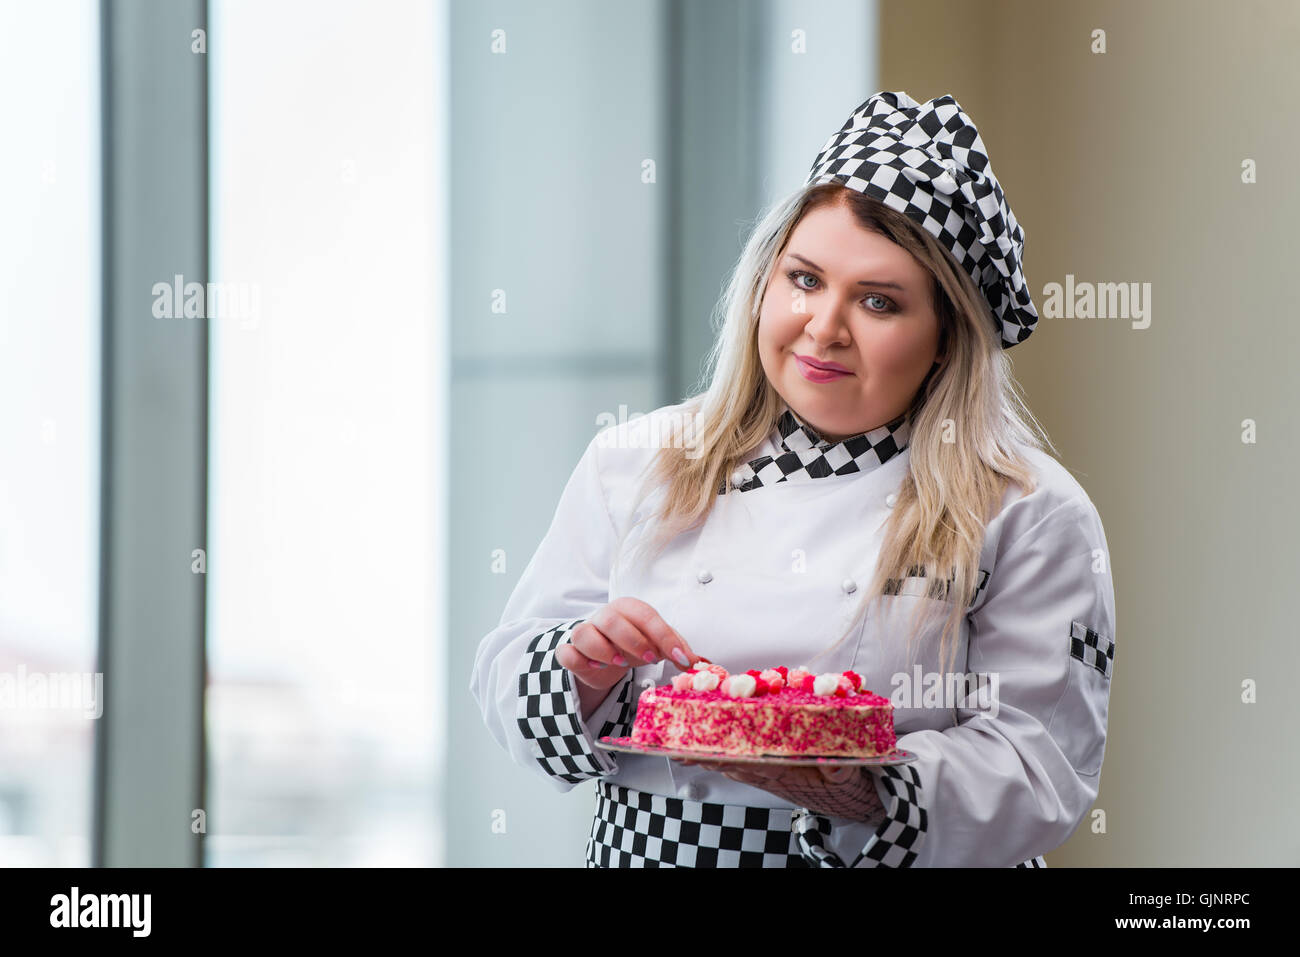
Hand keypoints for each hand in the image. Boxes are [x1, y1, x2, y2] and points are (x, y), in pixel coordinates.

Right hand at [555, 597, 698, 691]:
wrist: (605, 657)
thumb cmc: (633, 644)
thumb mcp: (657, 644)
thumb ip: (677, 649)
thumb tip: (699, 662)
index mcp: (628, 608)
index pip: (646, 615)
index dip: (665, 636)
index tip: (681, 658)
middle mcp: (604, 616)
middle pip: (612, 620)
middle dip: (634, 641)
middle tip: (650, 659)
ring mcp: (584, 632)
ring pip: (583, 633)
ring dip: (603, 650)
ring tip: (620, 663)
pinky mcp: (570, 651)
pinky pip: (566, 653)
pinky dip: (579, 660)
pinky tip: (594, 667)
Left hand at [677, 757, 885, 824]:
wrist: (849, 798)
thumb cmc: (845, 782)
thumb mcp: (848, 775)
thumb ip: (840, 771)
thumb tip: (836, 766)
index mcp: (784, 771)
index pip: (747, 761)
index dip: (721, 754)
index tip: (699, 749)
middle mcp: (771, 773)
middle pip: (729, 762)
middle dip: (702, 754)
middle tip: (674, 747)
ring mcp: (768, 774)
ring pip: (730, 764)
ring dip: (706, 756)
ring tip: (680, 749)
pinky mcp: (770, 773)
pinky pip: (740, 765)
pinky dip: (721, 757)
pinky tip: (707, 754)